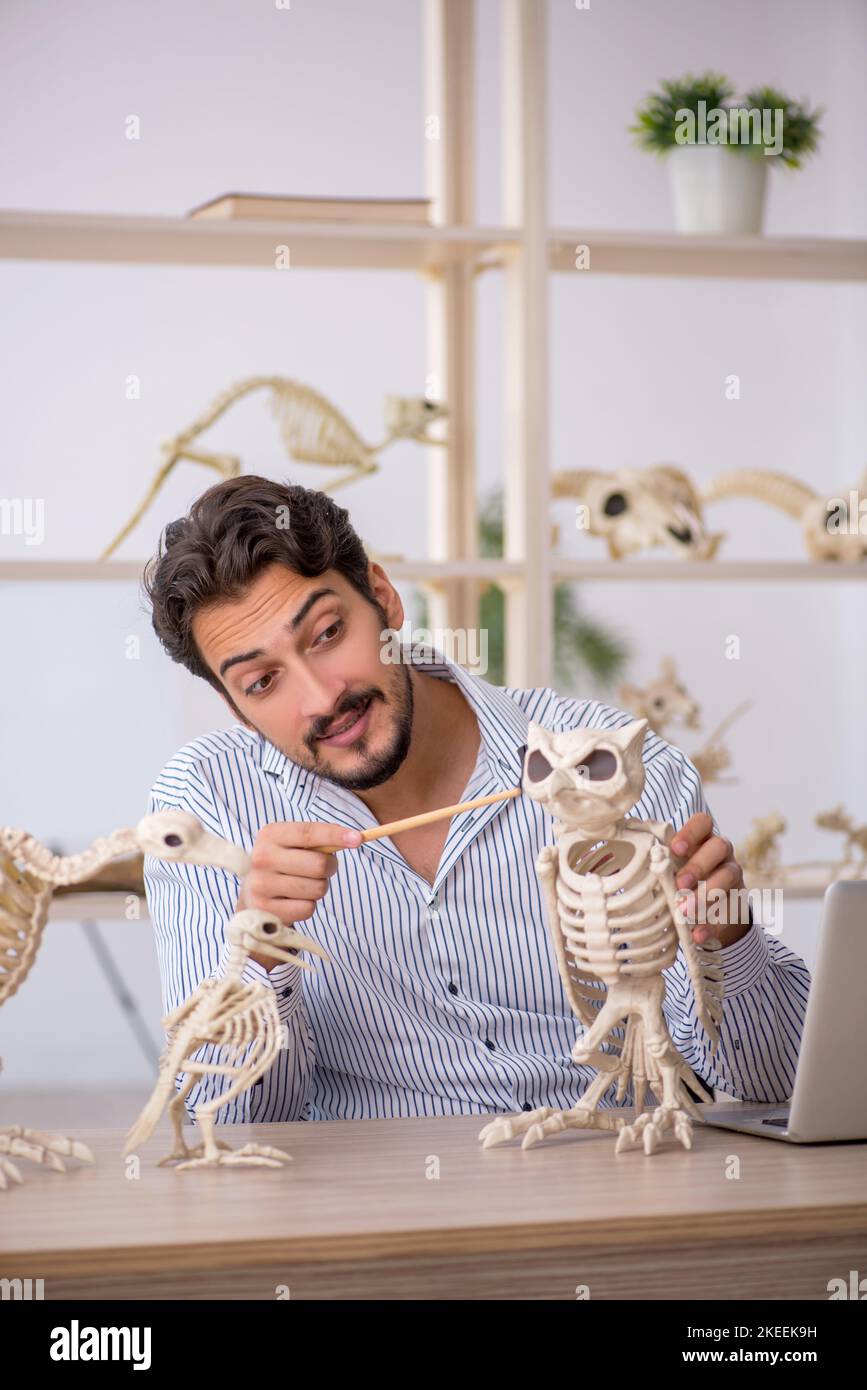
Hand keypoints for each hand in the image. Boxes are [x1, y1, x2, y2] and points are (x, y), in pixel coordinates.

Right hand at [236, 821, 361, 970]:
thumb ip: (320, 840)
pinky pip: (307, 909)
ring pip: (316, 888)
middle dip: (330, 868)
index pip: (308, 833)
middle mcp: (261, 858)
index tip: (358, 839)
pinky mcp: (266, 911)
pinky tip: (293, 901)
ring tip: (304, 885)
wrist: (253, 894)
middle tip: (323, 869)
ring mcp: (261, 885)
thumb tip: (355, 838)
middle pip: (318, 864)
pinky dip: (308, 906)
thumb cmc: (285, 864)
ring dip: (319, 888)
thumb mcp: (294, 845)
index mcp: (270, 835)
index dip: (335, 835)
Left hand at [670, 812, 750, 947]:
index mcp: (702, 838)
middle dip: (698, 865)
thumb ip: (659, 863)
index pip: (702, 823)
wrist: (710, 909)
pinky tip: (697, 934)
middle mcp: (721, 852)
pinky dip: (713, 924)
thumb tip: (625, 862)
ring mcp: (733, 874)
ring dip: (706, 894)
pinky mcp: (739, 900)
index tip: (674, 848)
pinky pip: (731, 910)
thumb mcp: (671, 868)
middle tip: (680, 884)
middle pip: (719, 846)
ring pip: (728, 876)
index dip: (690, 832)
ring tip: (685, 911)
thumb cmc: (681, 879)